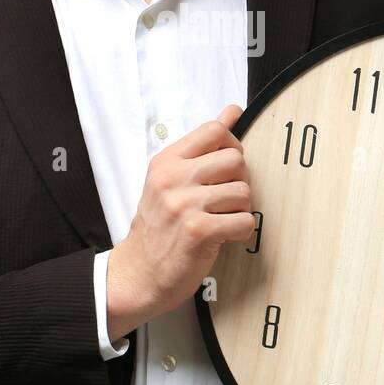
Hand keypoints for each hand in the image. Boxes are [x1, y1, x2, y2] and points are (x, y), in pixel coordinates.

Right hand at [107, 105, 258, 335]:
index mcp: (166, 161)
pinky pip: (244, 221)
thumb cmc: (158, 225)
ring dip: (239, 210)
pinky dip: (240, 231)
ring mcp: (185, 204)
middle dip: (237, 180)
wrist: (139, 273)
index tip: (226, 165)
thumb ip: (201, 145)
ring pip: (243, 191)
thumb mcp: (169, 178)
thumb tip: (232, 111)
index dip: (231, 146)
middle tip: (222, 199)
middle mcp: (173, 178)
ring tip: (219, 219)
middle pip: (235, 159)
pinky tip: (223, 236)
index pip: (214, 131)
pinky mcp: (199, 231)